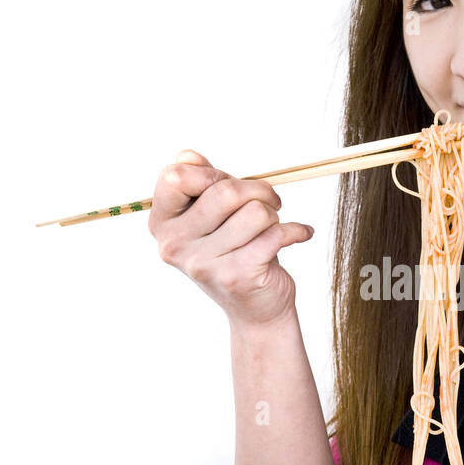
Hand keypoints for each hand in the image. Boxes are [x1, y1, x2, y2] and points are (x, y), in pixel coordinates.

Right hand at [147, 149, 314, 327]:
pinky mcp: (236, 276)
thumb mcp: (212, 215)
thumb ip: (200, 182)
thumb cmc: (235, 251)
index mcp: (163, 223)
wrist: (256, 308)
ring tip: (273, 226)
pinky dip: (297, 230)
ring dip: (274, 213)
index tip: (230, 184)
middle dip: (259, 190)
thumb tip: (188, 156)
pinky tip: (301, 234)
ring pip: (256, 211)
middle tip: (270, 202)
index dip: (211, 172)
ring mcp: (203, 263)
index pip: (175, 176)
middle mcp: (175, 245)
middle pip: (225, 192)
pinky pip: (276, 234)